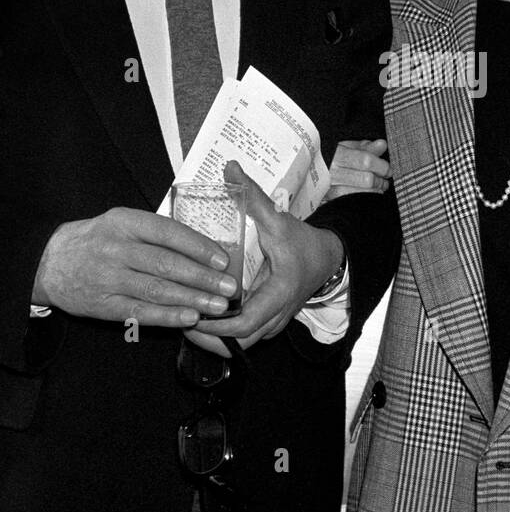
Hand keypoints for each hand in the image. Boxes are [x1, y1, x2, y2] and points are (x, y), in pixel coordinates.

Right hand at [32, 208, 236, 327]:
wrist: (49, 262)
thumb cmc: (97, 240)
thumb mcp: (122, 223)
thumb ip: (156, 232)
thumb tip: (205, 247)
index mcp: (125, 222)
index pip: (168, 232)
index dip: (199, 247)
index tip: (223, 259)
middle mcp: (116, 248)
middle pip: (166, 264)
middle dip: (202, 277)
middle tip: (229, 287)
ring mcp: (108, 278)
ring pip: (156, 290)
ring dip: (191, 299)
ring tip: (217, 306)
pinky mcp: (103, 305)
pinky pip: (140, 312)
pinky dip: (168, 317)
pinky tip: (190, 318)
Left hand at [186, 160, 343, 356]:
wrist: (328, 259)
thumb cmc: (303, 242)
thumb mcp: (278, 219)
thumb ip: (253, 196)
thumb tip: (230, 167)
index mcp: (279, 293)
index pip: (244, 323)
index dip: (215, 325)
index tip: (190, 314)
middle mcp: (277, 315)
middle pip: (239, 341)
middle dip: (207, 336)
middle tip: (179, 319)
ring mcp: (275, 322)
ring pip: (241, 343)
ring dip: (214, 337)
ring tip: (185, 320)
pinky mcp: (270, 322)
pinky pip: (245, 336)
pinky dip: (223, 333)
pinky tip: (203, 318)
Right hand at [324, 138, 390, 199]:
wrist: (299, 166)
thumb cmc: (326, 154)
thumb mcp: (343, 145)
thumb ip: (364, 147)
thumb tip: (383, 144)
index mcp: (335, 154)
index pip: (365, 160)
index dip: (381, 166)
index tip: (388, 168)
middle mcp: (330, 172)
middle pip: (366, 179)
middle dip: (381, 180)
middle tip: (385, 179)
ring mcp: (327, 188)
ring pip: (359, 194)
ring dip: (374, 192)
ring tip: (379, 187)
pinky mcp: (326, 200)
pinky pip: (349, 203)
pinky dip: (362, 199)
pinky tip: (367, 195)